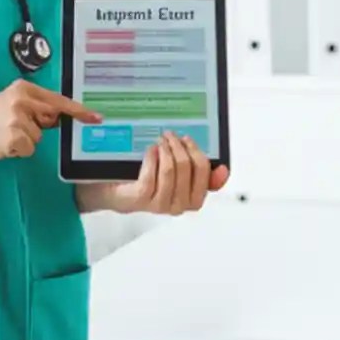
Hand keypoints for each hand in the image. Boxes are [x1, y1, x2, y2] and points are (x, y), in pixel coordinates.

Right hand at [0, 79, 102, 160]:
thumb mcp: (10, 105)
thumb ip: (34, 107)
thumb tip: (58, 117)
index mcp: (22, 88)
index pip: (57, 100)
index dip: (78, 110)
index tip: (95, 117)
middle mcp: (21, 99)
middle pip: (50, 119)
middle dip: (39, 127)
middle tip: (15, 128)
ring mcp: (17, 117)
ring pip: (39, 137)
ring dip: (25, 141)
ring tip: (4, 135)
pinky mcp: (14, 136)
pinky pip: (29, 149)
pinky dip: (18, 151)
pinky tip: (3, 144)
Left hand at [97, 131, 229, 214]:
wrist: (117, 191)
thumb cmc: (149, 179)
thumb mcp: (178, 174)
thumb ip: (200, 172)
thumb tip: (223, 170)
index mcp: (193, 199)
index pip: (207, 175)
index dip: (199, 154)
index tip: (189, 141)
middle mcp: (179, 205)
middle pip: (188, 168)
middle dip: (180, 146)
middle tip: (171, 135)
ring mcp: (160, 204)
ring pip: (170, 170)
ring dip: (166, 149)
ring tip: (160, 140)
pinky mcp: (141, 199)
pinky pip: (151, 175)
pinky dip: (151, 158)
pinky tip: (150, 150)